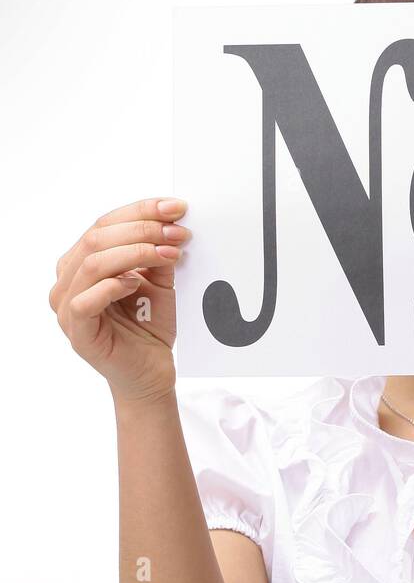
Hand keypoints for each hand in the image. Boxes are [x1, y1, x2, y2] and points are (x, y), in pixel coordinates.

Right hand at [49, 197, 189, 402]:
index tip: (176, 207)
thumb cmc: (149, 328)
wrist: (151, 374)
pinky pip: (87, 300)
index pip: (105, 224)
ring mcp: (67, 305)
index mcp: (82, 261)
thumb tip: (170, 222)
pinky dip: (113, 286)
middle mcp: (68, 279)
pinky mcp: (76, 330)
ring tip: (168, 254)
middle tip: (177, 232)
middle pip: (97, 238)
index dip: (140, 211)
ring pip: (93, 263)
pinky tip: (137, 283)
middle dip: (142, 230)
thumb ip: (158, 255)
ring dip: (135, 253)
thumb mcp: (159, 283)